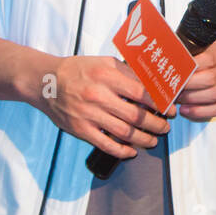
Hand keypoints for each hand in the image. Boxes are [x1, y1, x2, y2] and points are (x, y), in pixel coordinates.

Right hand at [36, 55, 169, 159]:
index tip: (169, 109)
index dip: (160, 103)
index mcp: (107, 76)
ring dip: (143, 139)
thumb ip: (128, 72)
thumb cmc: (78, 70)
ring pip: (123, 132)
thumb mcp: (104, 62)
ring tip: (153, 140)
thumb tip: (153, 82)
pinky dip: (121, 150)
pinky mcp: (80, 129)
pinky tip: (131, 152)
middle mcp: (98, 96)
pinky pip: (105, 144)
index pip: (141, 92)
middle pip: (135, 115)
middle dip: (155, 124)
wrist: (46, 82)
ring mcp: (89, 114)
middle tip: (165, 127)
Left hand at [177, 39, 215, 120]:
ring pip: (214, 94)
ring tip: (178, 100)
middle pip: (211, 78)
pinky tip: (186, 110)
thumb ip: (188, 52)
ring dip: (192, 99)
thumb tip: (167, 59)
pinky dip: (200, 112)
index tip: (174, 73)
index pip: (208, 59)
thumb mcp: (202, 49)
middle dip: (189, 86)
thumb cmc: (209, 58)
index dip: (190, 68)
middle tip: (174, 89)